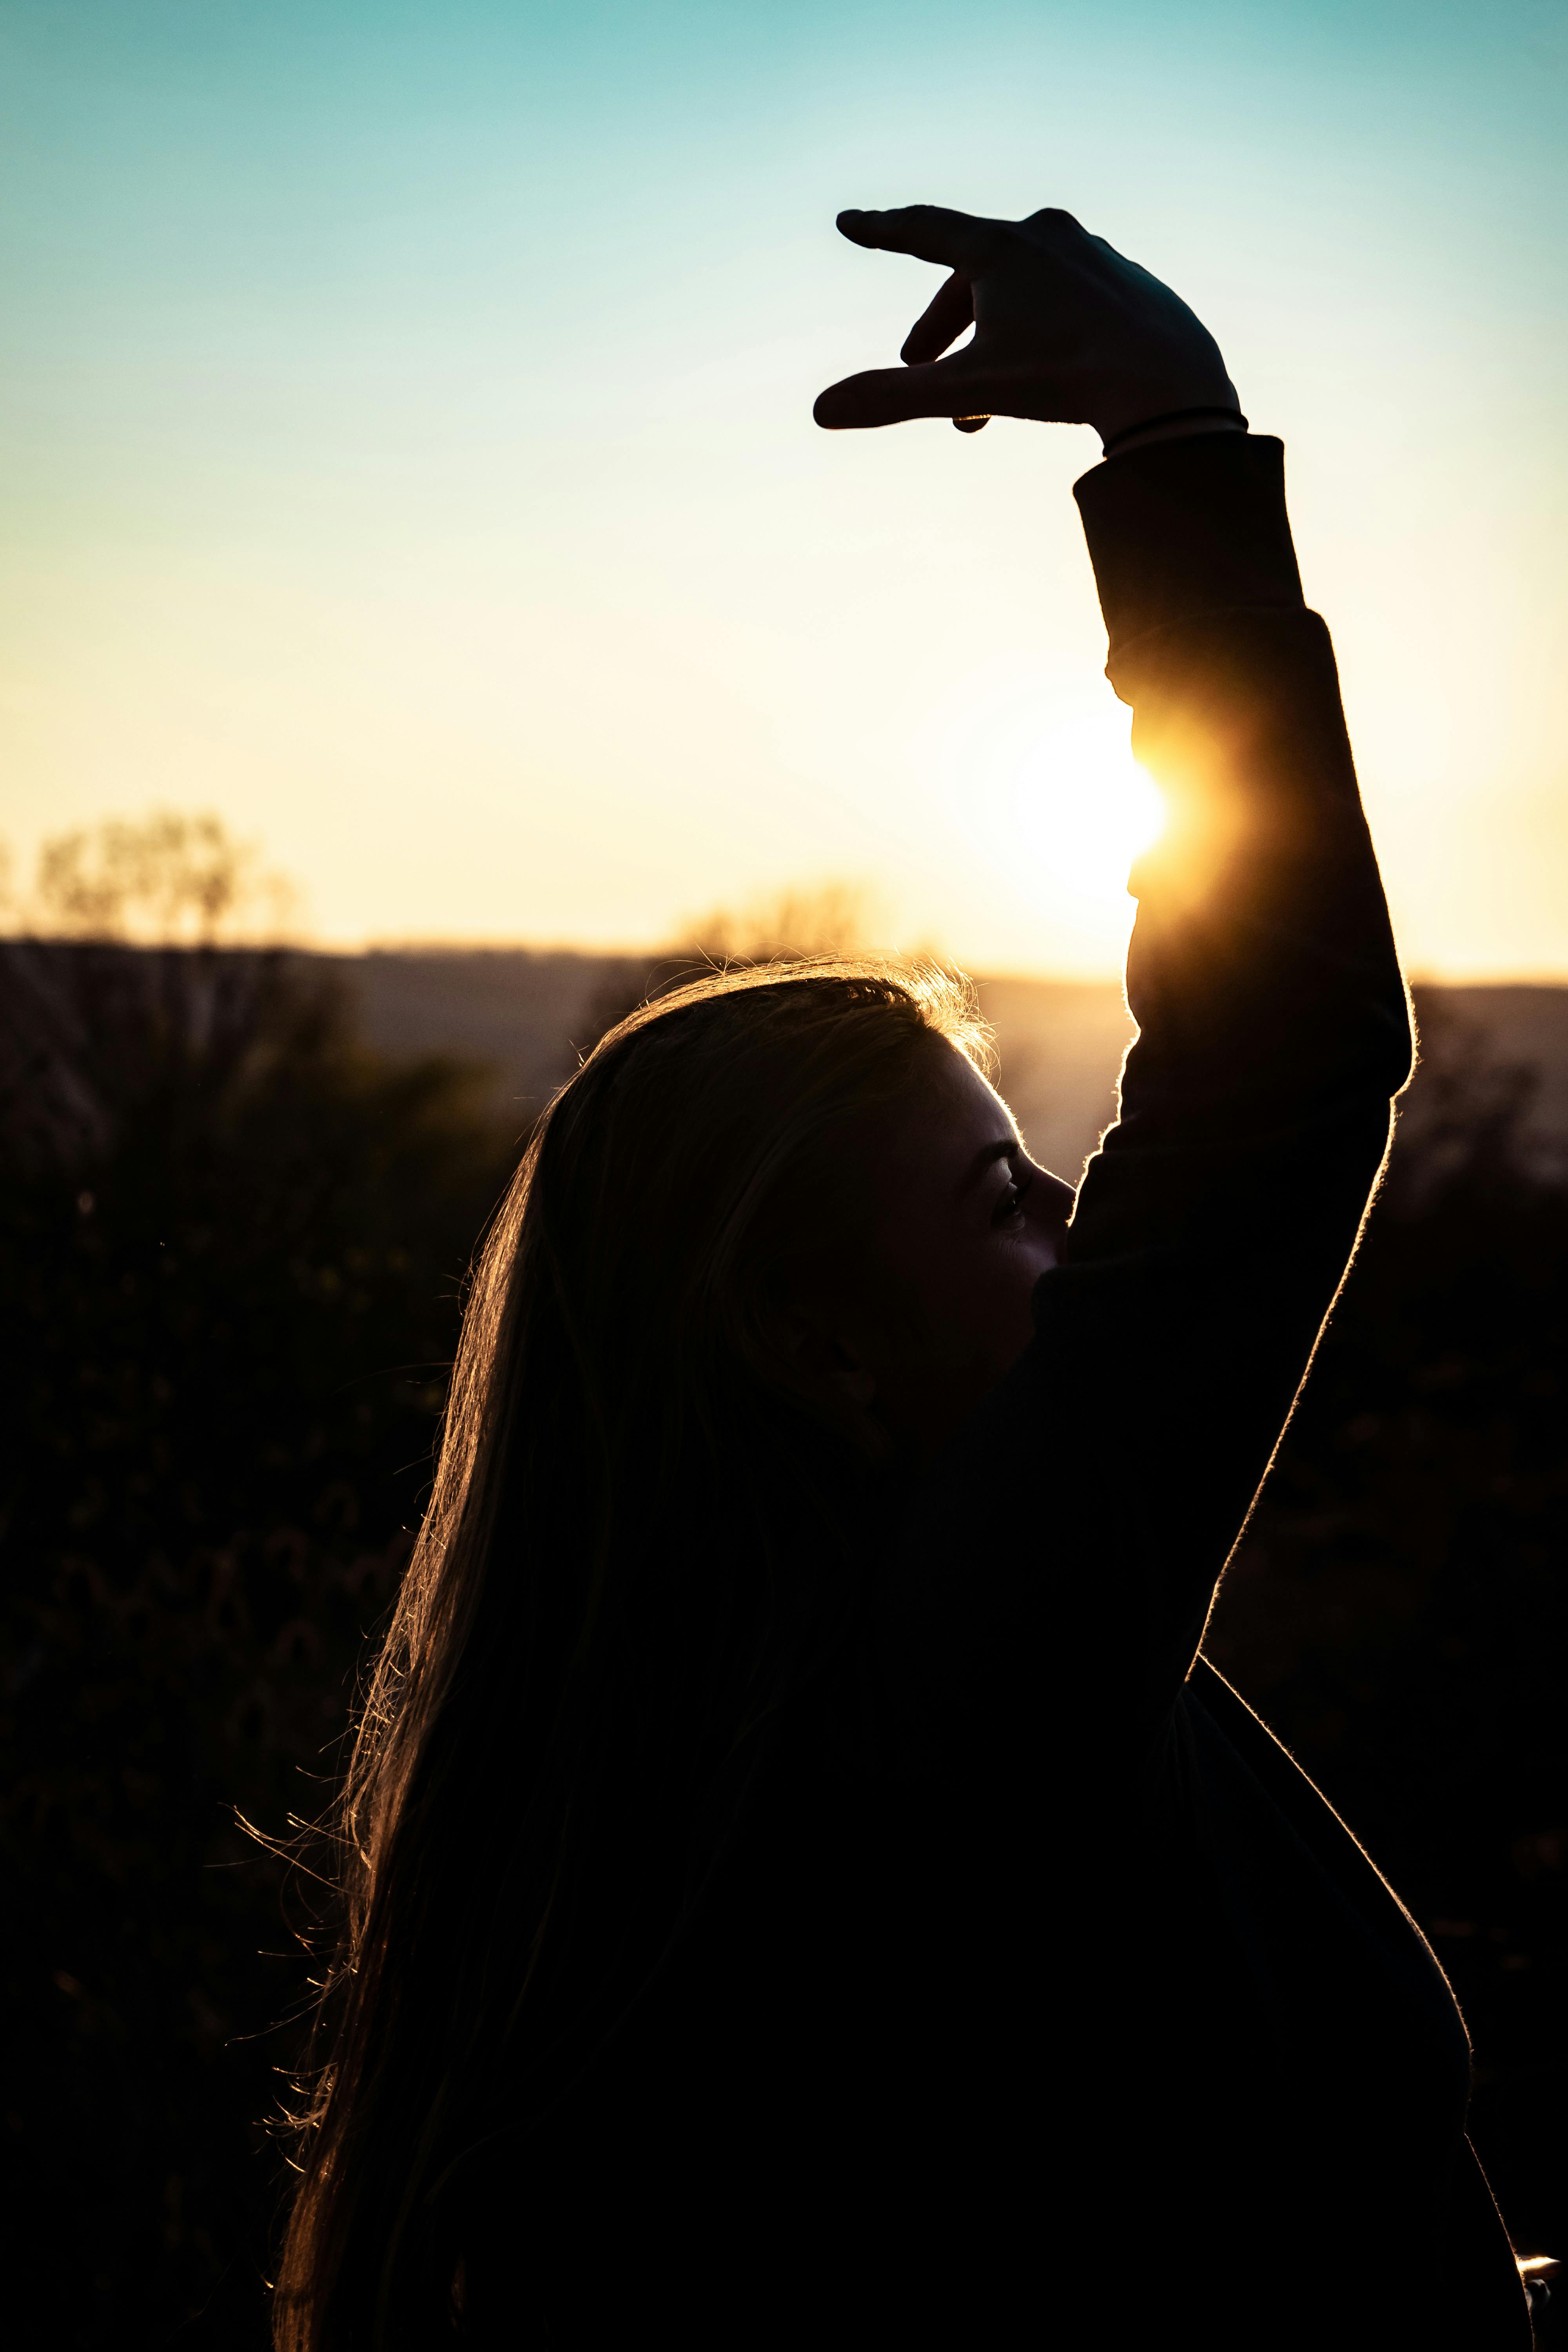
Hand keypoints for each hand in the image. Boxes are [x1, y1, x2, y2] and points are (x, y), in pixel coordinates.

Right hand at [813, 206, 1237, 447]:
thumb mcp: (971, 388)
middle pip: (971, 275)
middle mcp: (1047, 236)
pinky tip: (1047, 370)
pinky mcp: (1126, 283)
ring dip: (990, 341)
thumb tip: (821, 411)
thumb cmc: (1069, 377)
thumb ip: (895, 398)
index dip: (882, 231)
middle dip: (940, 327)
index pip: (924, 230)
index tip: (851, 223)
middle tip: (919, 368)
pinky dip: (1039, 333)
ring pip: (1020, 293)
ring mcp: (1091, 256)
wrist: (1170, 384)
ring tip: (984, 399)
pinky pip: (1064, 301)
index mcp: (1003, 248)